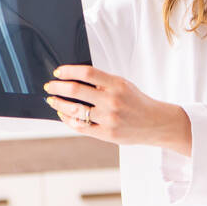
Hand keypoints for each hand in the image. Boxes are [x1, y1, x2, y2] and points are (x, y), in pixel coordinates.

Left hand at [43, 63, 190, 149]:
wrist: (157, 123)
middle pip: (76, 90)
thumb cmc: (137, 102)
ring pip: (75, 110)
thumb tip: (74, 79)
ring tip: (53, 101)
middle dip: (57, 87)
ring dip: (59, 104)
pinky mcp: (107, 134)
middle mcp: (113, 101)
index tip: (58, 72)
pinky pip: (80, 127)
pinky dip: (68, 119)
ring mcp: (109, 119)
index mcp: (117, 85)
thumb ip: (103, 83)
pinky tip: (64, 114)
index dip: (68, 71)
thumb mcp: (124, 85)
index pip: (87, 73)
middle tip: (50, 86)